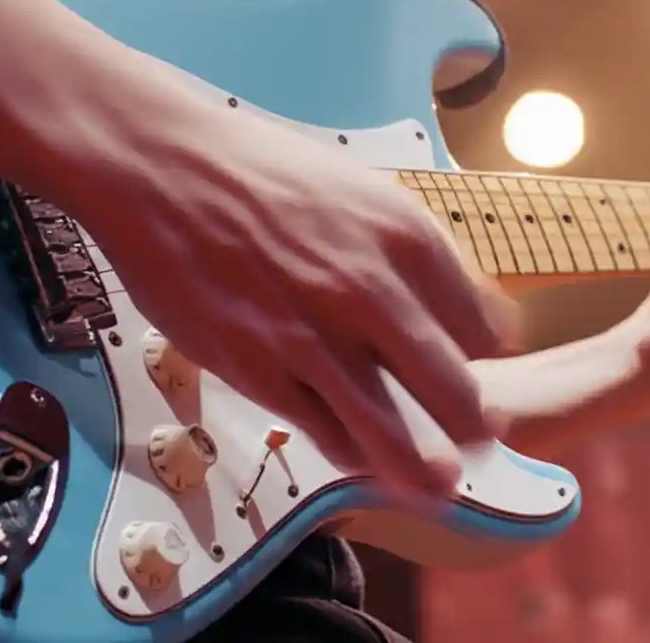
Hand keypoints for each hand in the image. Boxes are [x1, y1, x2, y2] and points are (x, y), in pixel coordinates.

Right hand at [69, 96, 517, 495]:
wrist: (163, 166)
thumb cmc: (262, 175)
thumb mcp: (365, 193)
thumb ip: (418, 256)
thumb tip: (471, 313)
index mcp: (408, 238)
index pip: (485, 331)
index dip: (486, 361)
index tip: (478, 374)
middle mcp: (371, 291)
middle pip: (456, 393)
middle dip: (472, 427)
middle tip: (476, 439)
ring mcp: (315, 337)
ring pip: (395, 434)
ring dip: (424, 468)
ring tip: (438, 483)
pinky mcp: (260, 371)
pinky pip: (328, 433)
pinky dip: (351, 450)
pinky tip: (357, 447)